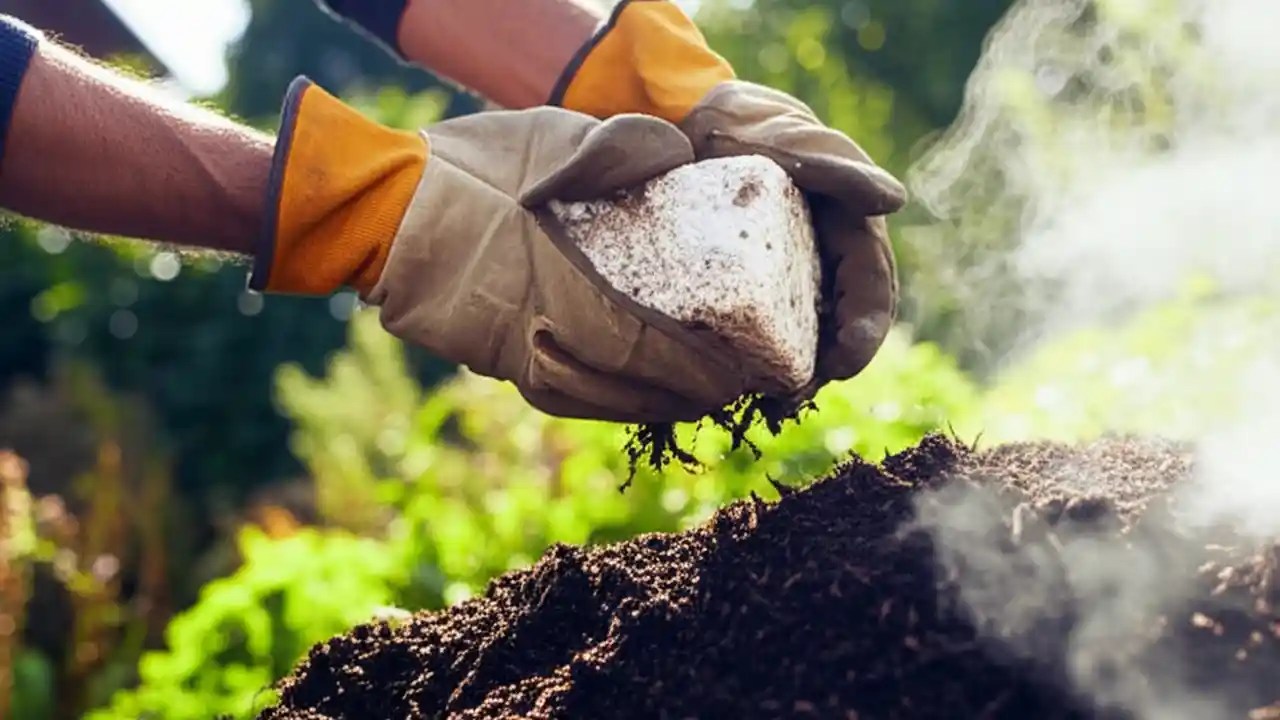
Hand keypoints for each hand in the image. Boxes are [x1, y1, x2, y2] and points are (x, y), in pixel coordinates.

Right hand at [252, 78, 749, 422]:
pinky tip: (630, 391)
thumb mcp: (553, 141)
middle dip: (692, 392)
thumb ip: (625, 145)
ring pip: (602, 400)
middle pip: (637, 390)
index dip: (707, 369)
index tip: (747, 370)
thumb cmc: (469, 174)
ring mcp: (519, 361)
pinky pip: (567, 394)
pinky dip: (609, 398)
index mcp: (571, 296)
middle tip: (737, 386)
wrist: (382, 211)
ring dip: (654, 402)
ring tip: (695, 395)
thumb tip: (683, 157)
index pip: (657, 353)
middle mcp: (550, 345)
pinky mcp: (498, 359)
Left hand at [550, 0, 907, 400]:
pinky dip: (754, 362)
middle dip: (824, 368)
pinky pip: (760, 336)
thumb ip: (834, 163)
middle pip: (840, 329)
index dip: (862, 334)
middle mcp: (825, 264)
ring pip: (803, 340)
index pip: (871, 292)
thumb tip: (892, 200)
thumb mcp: (785, 139)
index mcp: (850, 232)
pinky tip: (730, 381)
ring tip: (764, 397)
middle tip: (790, 394)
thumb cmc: (746, 126)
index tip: (841, 365)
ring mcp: (788, 283)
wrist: (689, 127)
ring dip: (790, 373)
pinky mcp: (750, 296)